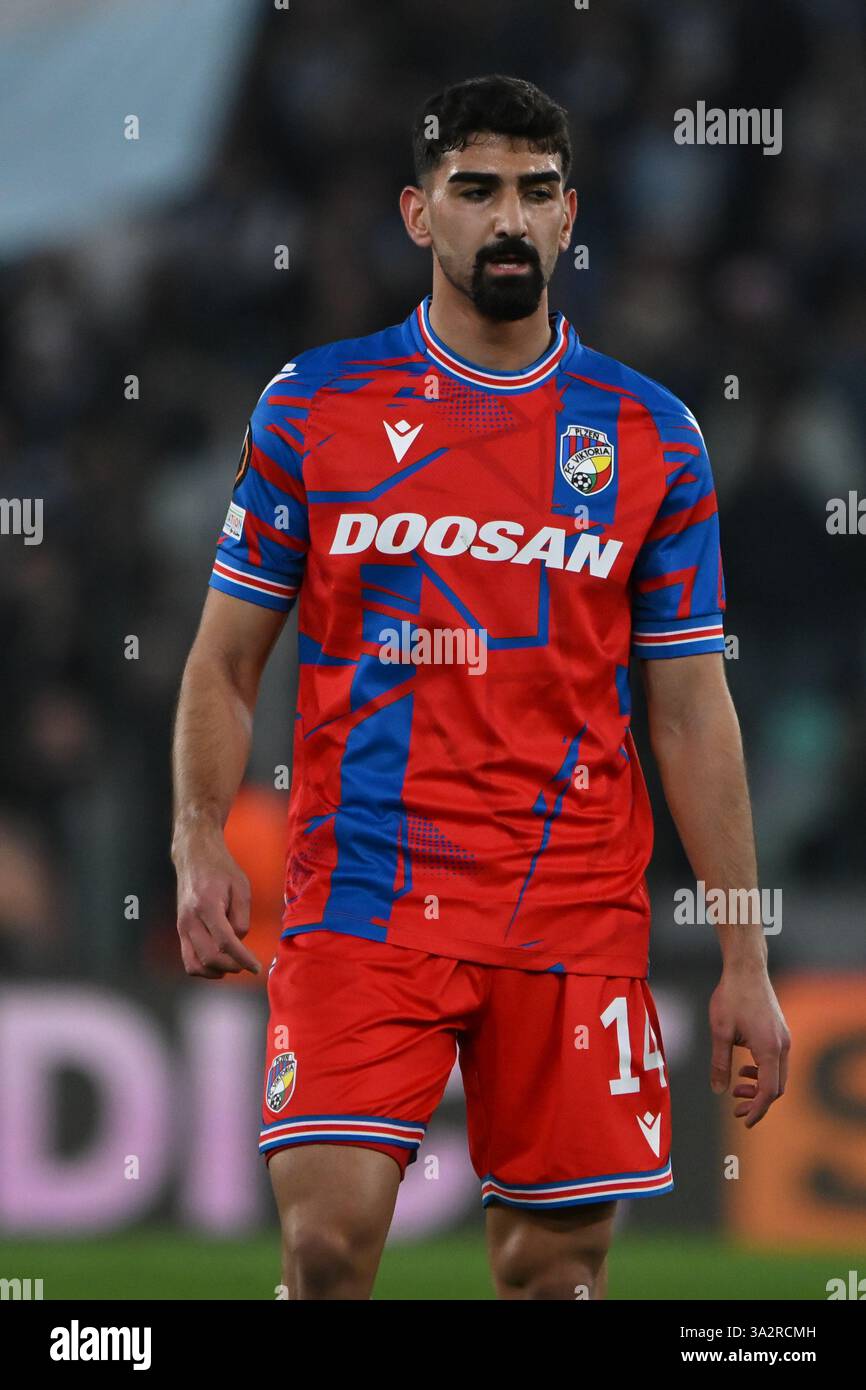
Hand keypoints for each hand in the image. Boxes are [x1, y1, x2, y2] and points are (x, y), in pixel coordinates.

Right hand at [173, 830, 261, 978]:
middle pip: (208, 957)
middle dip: (231, 966)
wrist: (194, 857)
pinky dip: (203, 967)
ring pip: (193, 964)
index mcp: (207, 906)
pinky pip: (188, 958)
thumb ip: (241, 918)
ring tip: (232, 965)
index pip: (225, 942)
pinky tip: (219, 961)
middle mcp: (190, 919)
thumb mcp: (241, 888)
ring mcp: (181, 926)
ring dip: (214, 971)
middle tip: (246, 964)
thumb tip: (239, 942)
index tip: (256, 967)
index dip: (242, 958)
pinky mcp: (179, 930)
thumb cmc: (221, 870)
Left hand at [708, 964, 790, 1126]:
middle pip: (777, 1087)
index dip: (757, 1109)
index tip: (744, 1120)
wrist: (746, 969)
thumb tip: (718, 1090)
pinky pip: (776, 1062)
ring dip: (759, 1086)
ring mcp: (784, 1038)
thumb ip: (720, 1063)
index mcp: (769, 1049)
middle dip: (757, 1102)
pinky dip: (762, 1072)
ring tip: (736, 1087)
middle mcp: (782, 1045)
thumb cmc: (731, 997)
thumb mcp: (720, 1032)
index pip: (769, 1091)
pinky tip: (744, 1068)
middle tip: (735, 1109)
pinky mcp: (780, 1032)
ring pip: (778, 1075)